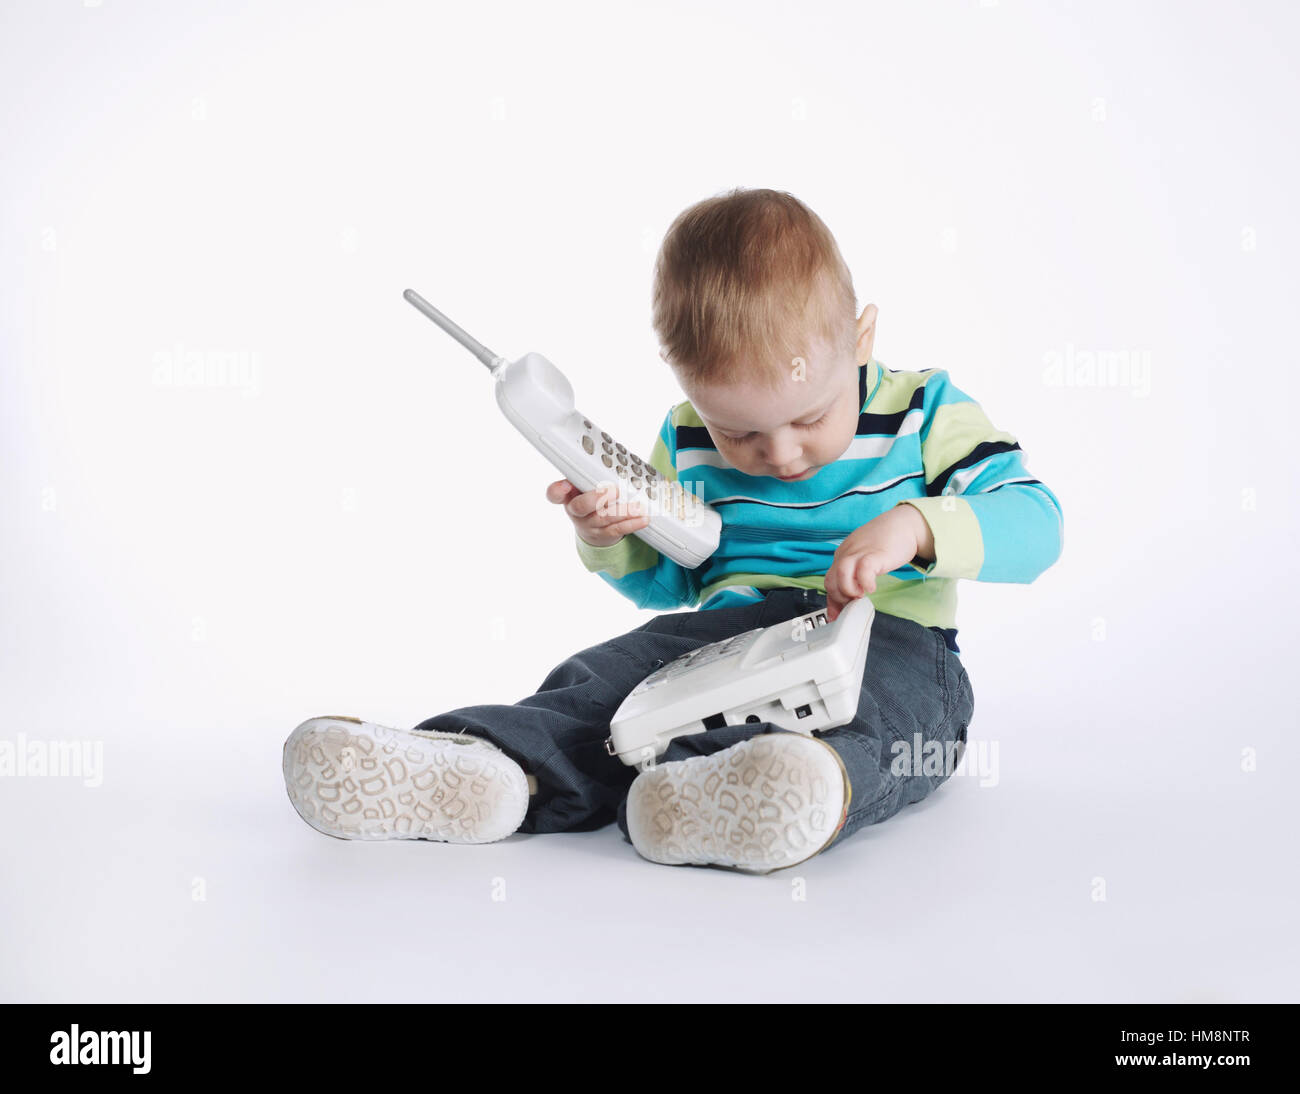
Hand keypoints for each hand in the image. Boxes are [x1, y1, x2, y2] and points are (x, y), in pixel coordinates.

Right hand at [546, 479, 648, 547]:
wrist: (594, 529)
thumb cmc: (592, 499)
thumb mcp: (586, 485)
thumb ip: (594, 474)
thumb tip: (617, 457)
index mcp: (568, 495)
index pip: (554, 493)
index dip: (558, 490)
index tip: (565, 485)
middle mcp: (575, 511)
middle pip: (581, 506)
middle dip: (597, 498)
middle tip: (613, 490)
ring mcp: (589, 524)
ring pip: (604, 518)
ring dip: (623, 511)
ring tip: (638, 506)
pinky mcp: (603, 535)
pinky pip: (617, 530)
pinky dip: (631, 524)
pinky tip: (642, 518)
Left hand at [824, 507, 926, 621]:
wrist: (905, 523)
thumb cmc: (886, 542)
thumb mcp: (864, 558)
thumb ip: (854, 575)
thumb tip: (848, 599)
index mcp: (843, 555)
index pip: (829, 581)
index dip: (833, 600)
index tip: (837, 615)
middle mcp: (847, 553)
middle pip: (831, 580)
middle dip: (840, 598)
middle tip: (854, 604)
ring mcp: (860, 552)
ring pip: (841, 575)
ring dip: (849, 591)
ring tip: (861, 595)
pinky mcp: (875, 554)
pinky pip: (863, 570)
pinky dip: (865, 582)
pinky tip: (872, 587)